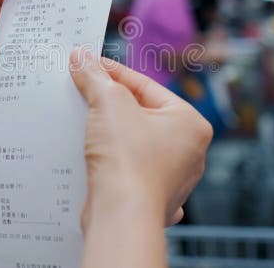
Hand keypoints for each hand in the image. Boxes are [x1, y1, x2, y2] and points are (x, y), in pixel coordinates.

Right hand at [70, 48, 212, 228]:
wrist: (120, 216)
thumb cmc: (128, 161)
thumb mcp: (108, 103)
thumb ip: (95, 77)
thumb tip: (82, 58)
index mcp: (191, 123)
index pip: (146, 87)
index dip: (113, 73)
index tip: (89, 65)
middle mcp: (189, 152)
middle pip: (141, 115)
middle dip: (111, 105)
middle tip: (83, 91)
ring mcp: (172, 179)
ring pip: (135, 144)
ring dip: (109, 135)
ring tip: (83, 122)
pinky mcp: (150, 199)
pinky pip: (128, 172)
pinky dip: (112, 164)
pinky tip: (94, 157)